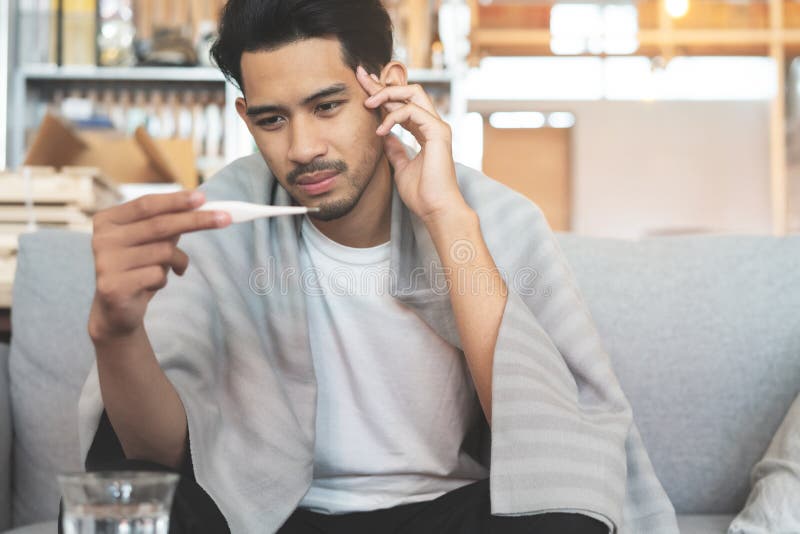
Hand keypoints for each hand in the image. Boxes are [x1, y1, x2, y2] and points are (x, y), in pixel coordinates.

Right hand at [88, 190, 230, 341]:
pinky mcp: (114, 286)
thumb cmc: (138, 268)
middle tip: (225, 219)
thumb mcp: (152, 242)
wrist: (116, 310)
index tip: (202, 197)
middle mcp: (103, 238)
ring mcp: (106, 262)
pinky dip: (164, 280)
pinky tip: (152, 285)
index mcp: (108, 220)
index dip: (176, 200)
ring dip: (178, 261)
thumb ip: (168, 224)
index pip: (147, 205)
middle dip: (196, 221)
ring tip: (173, 269)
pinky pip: (158, 275)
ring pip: (164, 252)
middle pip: (160, 225)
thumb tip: (201, 205)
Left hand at [356, 66, 468, 224]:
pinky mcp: (438, 132)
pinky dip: (393, 117)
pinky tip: (380, 130)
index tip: (363, 84)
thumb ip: (394, 149)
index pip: (402, 104)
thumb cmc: (422, 194)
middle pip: (408, 91)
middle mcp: (432, 125)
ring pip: (412, 93)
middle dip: (383, 83)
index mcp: (424, 132)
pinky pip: (412, 111)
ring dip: (387, 93)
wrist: (435, 209)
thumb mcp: (401, 167)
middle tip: (361, 77)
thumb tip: (384, 136)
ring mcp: (437, 127)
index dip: (382, 92)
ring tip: (368, 103)